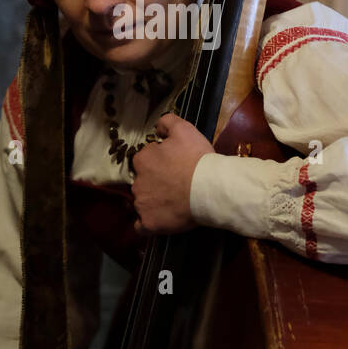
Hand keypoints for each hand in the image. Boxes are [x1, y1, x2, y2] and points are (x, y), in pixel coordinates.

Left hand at [131, 113, 214, 234]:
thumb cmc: (198, 159)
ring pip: (142, 202)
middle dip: (155, 182)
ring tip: (173, 203)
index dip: (160, 163)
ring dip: (153, 202)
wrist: (210, 189)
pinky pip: (141, 226)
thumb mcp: (185, 129)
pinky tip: (160, 220)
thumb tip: (157, 129)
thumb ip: (167, 122)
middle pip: (143, 181)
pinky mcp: (149, 223)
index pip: (146, 160)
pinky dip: (148, 223)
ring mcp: (142, 204)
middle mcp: (137, 182)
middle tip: (175, 185)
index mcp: (142, 160)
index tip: (174, 167)